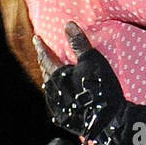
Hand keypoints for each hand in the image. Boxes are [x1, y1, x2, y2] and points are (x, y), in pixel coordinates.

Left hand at [41, 23, 145, 144]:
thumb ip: (79, 42)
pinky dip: (56, 92)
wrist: (109, 120)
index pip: (46, 56)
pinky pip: (55, 101)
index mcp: (57, 75)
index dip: (41, 46)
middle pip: (46, 72)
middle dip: (44, 61)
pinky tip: (60, 93)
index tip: (36, 38)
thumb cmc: (100, 87)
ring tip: (50, 72)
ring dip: (49, 78)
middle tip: (42, 53)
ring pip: (49, 88)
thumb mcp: (92, 60)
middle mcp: (53, 91)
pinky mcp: (64, 118)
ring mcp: (57, 106)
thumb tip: (68, 24)